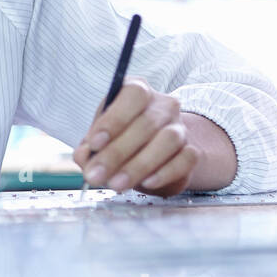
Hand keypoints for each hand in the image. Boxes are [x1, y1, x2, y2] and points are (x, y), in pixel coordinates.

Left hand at [72, 76, 202, 196]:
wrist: (155, 157)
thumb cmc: (120, 142)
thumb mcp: (98, 142)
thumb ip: (88, 149)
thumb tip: (84, 157)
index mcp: (137, 92)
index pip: (133, 95)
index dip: (113, 119)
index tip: (94, 143)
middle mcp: (163, 106)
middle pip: (146, 123)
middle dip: (117, 153)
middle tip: (97, 174)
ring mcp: (180, 127)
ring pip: (168, 140)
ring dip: (139, 165)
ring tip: (117, 184)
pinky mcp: (192, 151)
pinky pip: (186, 159)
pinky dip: (165, 172)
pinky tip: (147, 182)